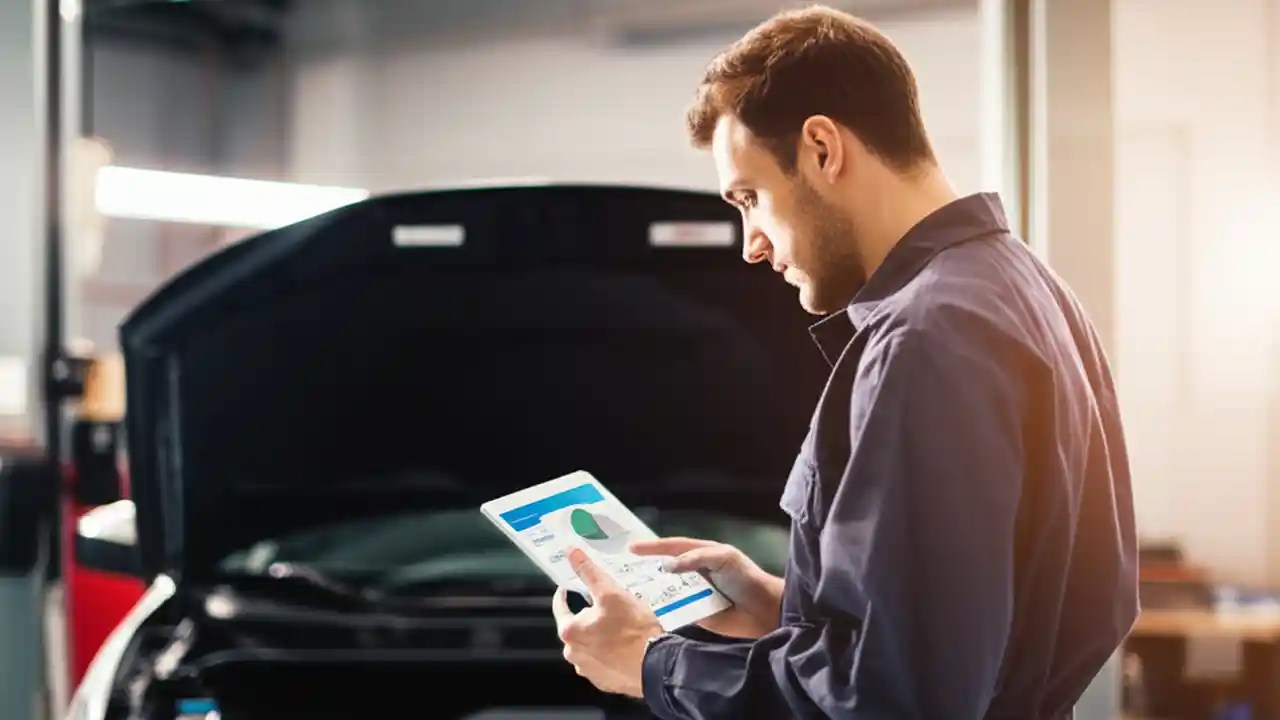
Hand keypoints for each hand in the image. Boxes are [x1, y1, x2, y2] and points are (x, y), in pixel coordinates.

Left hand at [552, 546, 663, 697]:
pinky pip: (601, 661)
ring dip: (599, 635)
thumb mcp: (611, 593)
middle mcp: (573, 653)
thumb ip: (589, 572)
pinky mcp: (603, 680)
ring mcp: (588, 670)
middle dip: (589, 616)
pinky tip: (624, 645)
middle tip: (608, 607)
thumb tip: (571, 552)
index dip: (565, 594)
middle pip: (576, 626)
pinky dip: (608, 652)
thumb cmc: (633, 629)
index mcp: (570, 631)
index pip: (560, 607)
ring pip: (589, 644)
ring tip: (620, 626)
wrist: (657, 665)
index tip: (568, 588)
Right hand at [629, 537, 782, 638]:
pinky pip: (675, 610)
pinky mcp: (695, 614)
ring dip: (650, 590)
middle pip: (665, 569)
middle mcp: (695, 573)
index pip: (672, 547)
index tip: (631, 547)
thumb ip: (695, 558)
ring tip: (627, 591)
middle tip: (622, 570)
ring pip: (667, 590)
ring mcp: (694, 594)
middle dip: (645, 568)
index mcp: (702, 554)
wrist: (764, 611)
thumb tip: (666, 566)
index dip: (652, 547)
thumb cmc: (745, 578)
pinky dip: (662, 610)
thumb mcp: (722, 558)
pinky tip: (645, 611)